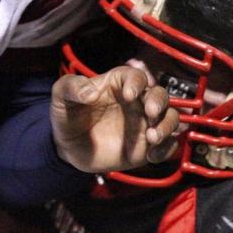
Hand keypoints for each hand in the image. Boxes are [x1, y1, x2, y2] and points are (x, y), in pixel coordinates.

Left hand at [50, 65, 179, 173]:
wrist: (70, 148)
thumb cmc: (68, 115)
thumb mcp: (62, 97)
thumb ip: (71, 88)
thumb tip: (90, 92)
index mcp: (119, 84)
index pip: (136, 76)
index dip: (136, 83)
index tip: (129, 94)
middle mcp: (137, 101)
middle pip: (160, 94)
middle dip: (159, 102)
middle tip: (150, 113)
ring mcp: (144, 123)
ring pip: (170, 118)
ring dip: (166, 126)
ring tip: (152, 137)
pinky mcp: (147, 145)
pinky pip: (167, 145)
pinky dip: (165, 149)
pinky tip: (151, 156)